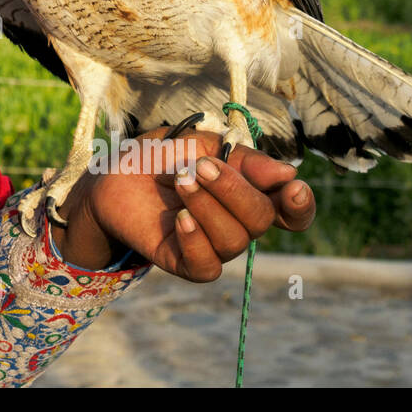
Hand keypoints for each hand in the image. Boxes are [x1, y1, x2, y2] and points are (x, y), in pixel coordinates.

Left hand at [54, 127, 314, 280]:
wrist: (111, 175)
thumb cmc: (160, 157)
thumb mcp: (201, 145)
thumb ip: (243, 159)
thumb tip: (288, 172)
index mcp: (249, 193)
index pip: (291, 211)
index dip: (300, 204)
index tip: (292, 187)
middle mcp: (238, 223)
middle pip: (261, 220)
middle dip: (233, 190)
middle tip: (198, 167)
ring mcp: (213, 245)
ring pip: (234, 239)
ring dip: (207, 206)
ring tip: (179, 181)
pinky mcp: (185, 262)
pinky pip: (206, 266)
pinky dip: (196, 240)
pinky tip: (179, 218)